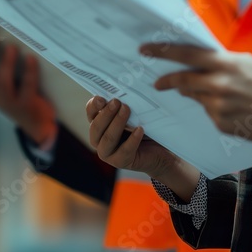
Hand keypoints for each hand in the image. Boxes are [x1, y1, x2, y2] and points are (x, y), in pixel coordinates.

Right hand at [0, 31, 57, 145]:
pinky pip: (27, 88)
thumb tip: (7, 31)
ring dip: (6, 64)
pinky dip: (29, 72)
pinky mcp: (26, 105)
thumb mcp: (10, 79)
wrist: (38, 124)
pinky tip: (32, 58)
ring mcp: (9, 101)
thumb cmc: (23, 93)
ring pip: (2, 83)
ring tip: (11, 47)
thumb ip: (4, 61)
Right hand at [87, 96, 202, 200]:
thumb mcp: (133, 114)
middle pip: (97, 126)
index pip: (91, 113)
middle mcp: (99, 139)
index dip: (93, 105)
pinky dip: (132, 140)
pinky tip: (140, 129)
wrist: (160, 150)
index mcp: (99, 124)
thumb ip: (124, 105)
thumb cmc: (143, 127)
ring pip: (108, 139)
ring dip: (117, 124)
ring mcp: (108, 153)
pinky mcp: (121, 162)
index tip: (102, 97)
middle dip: (106, 114)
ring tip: (127, 110)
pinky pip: (125, 151)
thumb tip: (124, 89)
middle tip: (117, 102)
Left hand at [140, 44, 251, 150]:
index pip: (187, 54)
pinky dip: (214, 109)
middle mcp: (219, 85)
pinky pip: (209, 113)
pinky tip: (234, 109)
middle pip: (183, 80)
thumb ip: (221, 61)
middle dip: (166, 81)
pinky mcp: (220, 124)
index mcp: (226, 64)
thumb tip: (197, 62)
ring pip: (196, 97)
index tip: (146, 49)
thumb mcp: (247, 63)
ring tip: (219, 94)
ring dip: (198, 94)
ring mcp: (219, 106)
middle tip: (156, 83)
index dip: (163, 51)